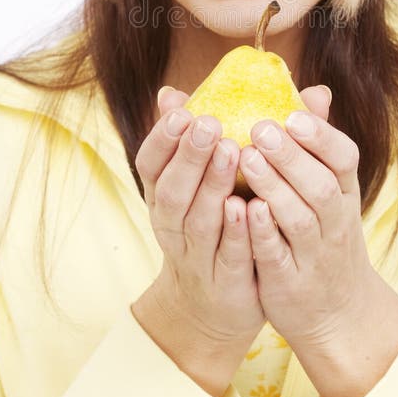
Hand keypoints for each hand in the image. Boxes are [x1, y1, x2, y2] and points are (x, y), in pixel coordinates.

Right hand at [134, 87, 263, 346]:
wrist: (215, 306)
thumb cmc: (210, 227)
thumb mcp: (193, 184)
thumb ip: (190, 140)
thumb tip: (172, 90)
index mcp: (163, 198)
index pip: (150, 166)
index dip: (161, 140)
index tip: (180, 111)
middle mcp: (172, 226)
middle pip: (172, 191)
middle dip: (189, 156)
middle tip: (210, 123)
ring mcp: (196, 258)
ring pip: (199, 221)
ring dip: (213, 185)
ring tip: (232, 151)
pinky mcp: (225, 283)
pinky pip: (229, 256)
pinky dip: (236, 232)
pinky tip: (248, 206)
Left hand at [237, 85, 376, 350]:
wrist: (338, 313)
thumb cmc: (325, 236)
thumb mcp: (330, 192)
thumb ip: (318, 145)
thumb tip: (315, 91)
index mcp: (343, 193)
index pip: (344, 158)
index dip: (321, 136)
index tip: (291, 114)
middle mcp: (334, 222)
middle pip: (321, 185)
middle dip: (291, 156)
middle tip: (258, 129)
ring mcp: (314, 255)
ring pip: (299, 219)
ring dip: (274, 188)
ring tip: (244, 160)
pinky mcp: (290, 283)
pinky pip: (278, 257)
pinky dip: (263, 234)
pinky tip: (245, 211)